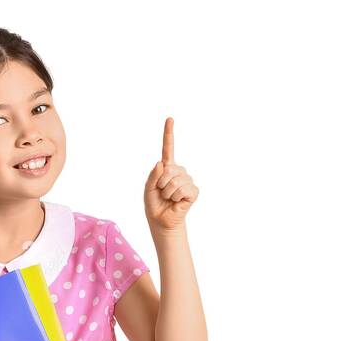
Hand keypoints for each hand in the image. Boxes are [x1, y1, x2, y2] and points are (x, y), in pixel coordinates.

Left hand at [144, 117, 198, 233]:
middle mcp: (178, 171)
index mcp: (166, 168)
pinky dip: (176, 197)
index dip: (169, 133)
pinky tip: (177, 201)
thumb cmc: (154, 204)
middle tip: (162, 193)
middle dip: (161, 184)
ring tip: (168, 198)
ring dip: (168, 193)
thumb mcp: (148, 189)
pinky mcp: (193, 190)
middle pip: (169, 169)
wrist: (161, 221)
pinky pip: (183, 189)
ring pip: (175, 181)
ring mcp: (187, 180)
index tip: (170, 118)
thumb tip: (161, 164)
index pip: (168, 148)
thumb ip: (152, 176)